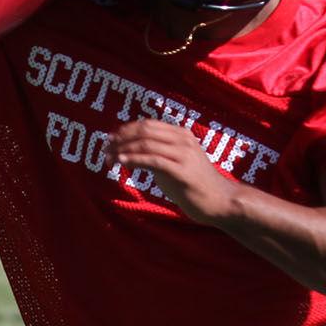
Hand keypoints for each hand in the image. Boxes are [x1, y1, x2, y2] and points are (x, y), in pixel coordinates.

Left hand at [112, 120, 240, 225]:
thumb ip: (156, 156)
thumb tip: (131, 155)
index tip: (110, 140)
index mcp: (181, 134)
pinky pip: (153, 160)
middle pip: (144, 131)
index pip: (147, 124)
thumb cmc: (195, 186)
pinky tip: (122, 162)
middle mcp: (183, 140)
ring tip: (109, 159)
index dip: (125, 130)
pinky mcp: (182, 171)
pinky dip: (135, 159)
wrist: (219, 201)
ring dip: (123, 150)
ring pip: (146, 144)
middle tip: (105, 149)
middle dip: (121, 139)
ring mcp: (184, 154)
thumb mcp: (174, 165)